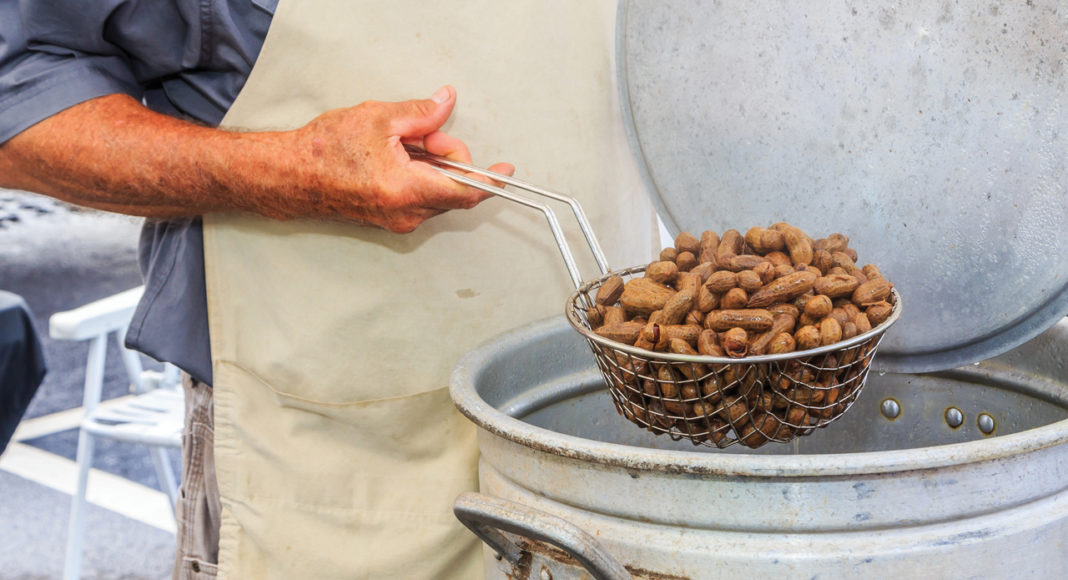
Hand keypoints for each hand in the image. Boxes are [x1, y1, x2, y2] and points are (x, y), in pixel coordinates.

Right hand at [285, 86, 513, 232]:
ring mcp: (398, 221)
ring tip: (402, 146)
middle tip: (423, 134)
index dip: (491, 180)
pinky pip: (421, 198)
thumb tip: (445, 103)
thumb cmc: (325, 150)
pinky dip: (420, 176)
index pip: (466, 191)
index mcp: (407, 189)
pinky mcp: (390, 220)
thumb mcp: (378, 119)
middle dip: (449, 157)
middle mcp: (406, 213)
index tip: (506, 170)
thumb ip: (421, 113)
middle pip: (453, 188)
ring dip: (433, 166)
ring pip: (438, 192)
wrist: (290, 176)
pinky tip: (397, 159)